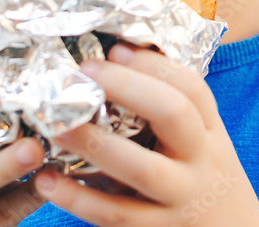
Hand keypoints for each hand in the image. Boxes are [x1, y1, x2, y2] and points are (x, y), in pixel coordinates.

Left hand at [33, 45, 258, 226]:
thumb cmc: (205, 178)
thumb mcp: (204, 141)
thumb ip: (173, 111)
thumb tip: (115, 64)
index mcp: (211, 132)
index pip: (192, 87)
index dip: (154, 64)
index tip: (115, 49)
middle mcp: (201, 160)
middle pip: (174, 114)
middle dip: (129, 87)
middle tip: (85, 72)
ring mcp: (181, 198)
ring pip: (143, 169)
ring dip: (96, 145)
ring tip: (57, 126)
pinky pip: (116, 215)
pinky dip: (78, 199)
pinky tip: (47, 180)